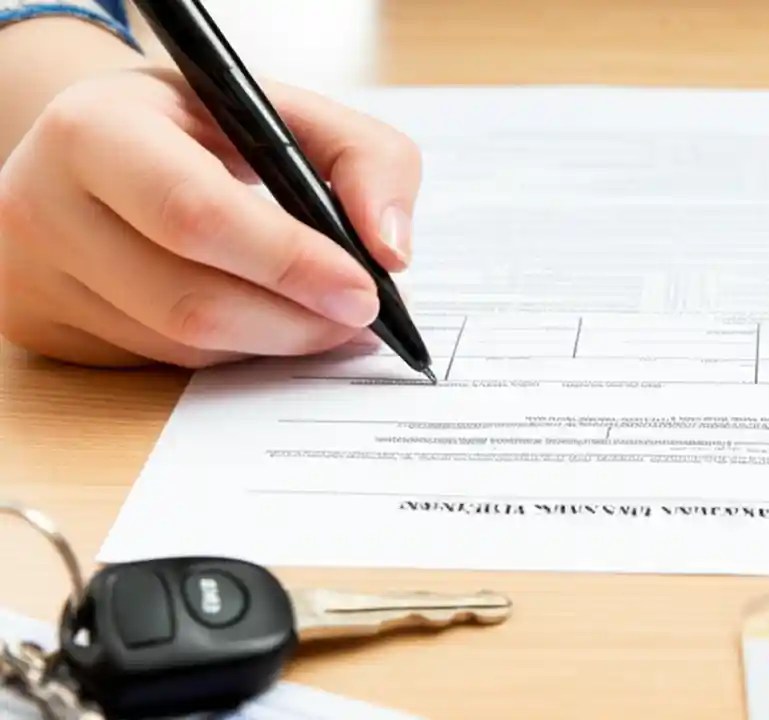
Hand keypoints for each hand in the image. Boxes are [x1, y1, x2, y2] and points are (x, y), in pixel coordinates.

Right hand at [0, 68, 420, 367]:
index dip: (290, 262)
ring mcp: (35, 275)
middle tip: (359, 318)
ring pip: (182, 346)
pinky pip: (162, 364)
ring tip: (324, 318)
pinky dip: (232, 352)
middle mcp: (43, 204)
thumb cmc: (199, 127)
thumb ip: (366, 158)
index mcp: (96, 130)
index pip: (198, 214)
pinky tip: (265, 323)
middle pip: (190, 302)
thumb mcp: (282, 110)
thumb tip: (391, 251)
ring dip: (273, 343)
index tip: (363, 291)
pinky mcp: (44, 327)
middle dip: (297, 322)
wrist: (91, 146)